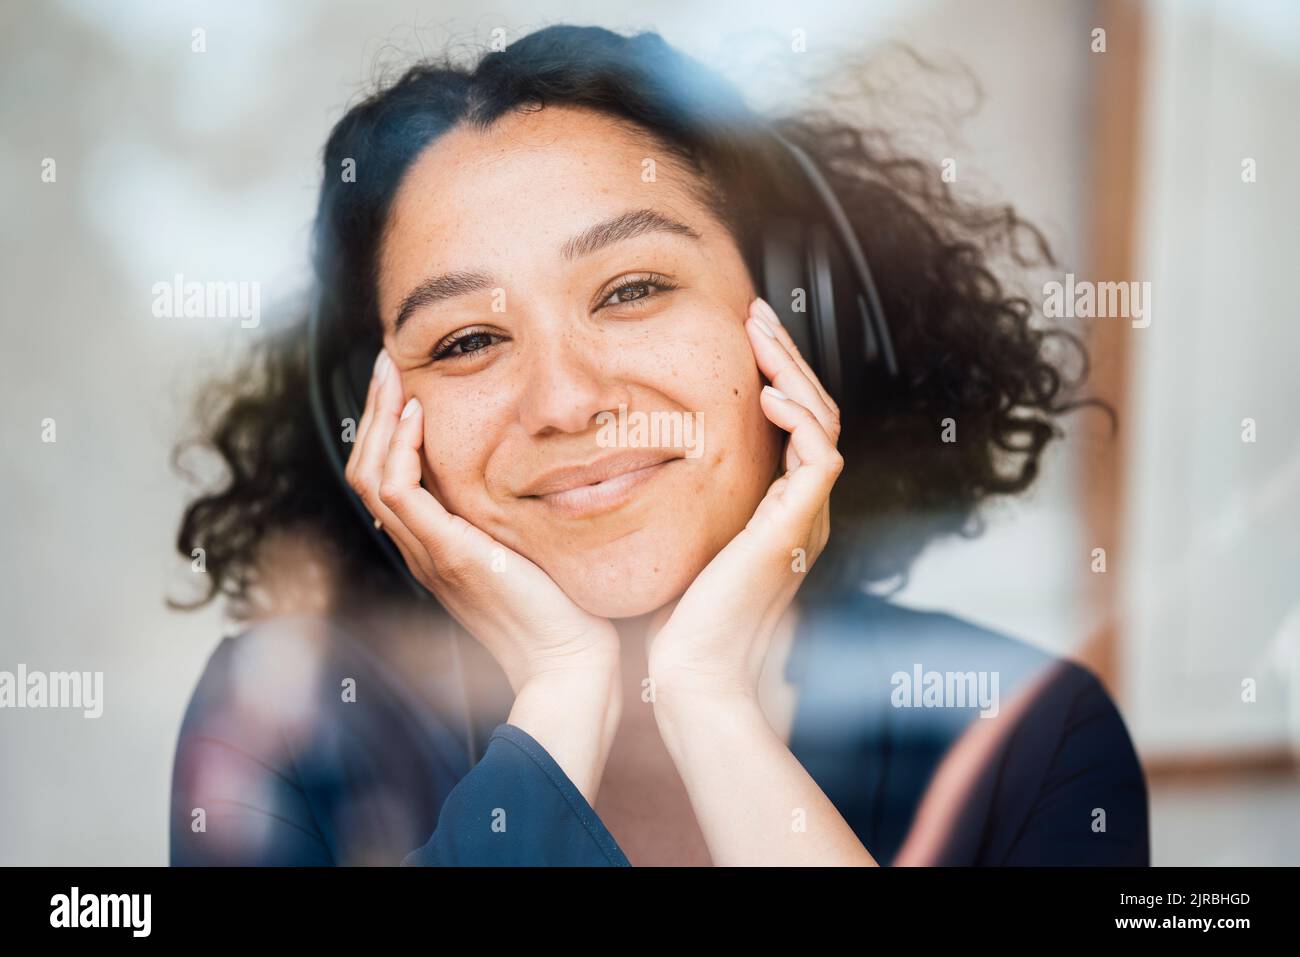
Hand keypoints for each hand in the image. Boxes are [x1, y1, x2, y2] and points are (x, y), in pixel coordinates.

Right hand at [344, 348, 620, 694]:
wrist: (570, 663)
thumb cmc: (568, 611)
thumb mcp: (537, 550)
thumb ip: (521, 518)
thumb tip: (543, 474)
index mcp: (437, 549)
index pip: (389, 480)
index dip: (387, 430)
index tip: (405, 384)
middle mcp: (422, 551)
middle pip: (368, 471)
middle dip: (373, 411)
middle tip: (386, 361)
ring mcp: (428, 554)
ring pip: (372, 475)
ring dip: (377, 417)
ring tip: (391, 373)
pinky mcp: (447, 553)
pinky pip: (399, 491)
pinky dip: (399, 447)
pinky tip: (416, 413)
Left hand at [646, 296, 842, 710]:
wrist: (692, 671)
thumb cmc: (676, 618)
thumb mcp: (680, 539)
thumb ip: (682, 499)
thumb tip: (640, 457)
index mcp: (778, 511)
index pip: (792, 426)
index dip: (773, 376)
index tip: (741, 338)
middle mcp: (800, 510)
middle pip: (814, 413)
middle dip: (785, 358)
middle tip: (755, 315)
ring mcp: (805, 518)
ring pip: (823, 422)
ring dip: (793, 371)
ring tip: (760, 334)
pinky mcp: (798, 526)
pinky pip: (821, 455)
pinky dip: (800, 417)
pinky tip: (768, 395)